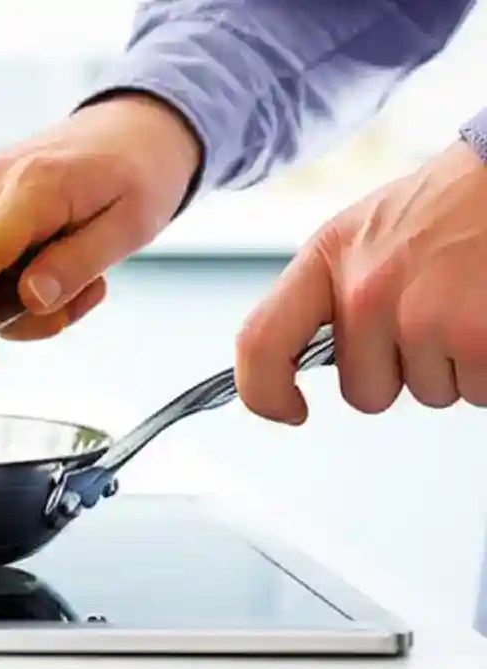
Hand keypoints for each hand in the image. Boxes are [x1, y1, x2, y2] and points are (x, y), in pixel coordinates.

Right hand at [0, 93, 201, 366]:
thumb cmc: (142, 172)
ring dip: (28, 294)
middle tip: (83, 303)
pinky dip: (23, 273)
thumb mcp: (131, 227)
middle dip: (20, 311)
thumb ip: (78, 264)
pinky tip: (65, 259)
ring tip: (87, 278)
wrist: (139, 125)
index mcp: (37, 186)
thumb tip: (30, 298)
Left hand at [236, 140, 486, 423]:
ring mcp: (421, 317)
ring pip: (429, 393)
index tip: (289, 409)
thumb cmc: (452, 202)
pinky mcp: (475, 338)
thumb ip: (333, 292)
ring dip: (454, 365)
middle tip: (433, 315)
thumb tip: (310, 356)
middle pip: (364, 392)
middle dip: (400, 371)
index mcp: (328, 257)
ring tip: (470, 303)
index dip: (265, 392)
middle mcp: (366, 290)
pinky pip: (478, 392)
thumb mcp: (367, 232)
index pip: (261, 343)